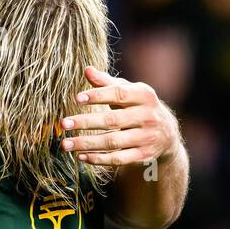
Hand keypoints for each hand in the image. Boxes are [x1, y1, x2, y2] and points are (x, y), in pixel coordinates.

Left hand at [59, 66, 180, 166]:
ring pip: (113, 142)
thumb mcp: (128, 91)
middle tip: (63, 124)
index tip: (76, 99)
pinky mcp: (143, 155)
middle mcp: (148, 116)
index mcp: (144, 95)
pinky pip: (118, 159)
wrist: (166, 133)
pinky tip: (80, 156)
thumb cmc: (138, 106)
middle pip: (112, 120)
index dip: (97, 96)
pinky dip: (98, 159)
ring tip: (65, 145)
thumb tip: (87, 69)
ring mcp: (147, 137)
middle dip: (85, 122)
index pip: (118, 94)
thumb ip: (107, 82)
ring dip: (87, 144)